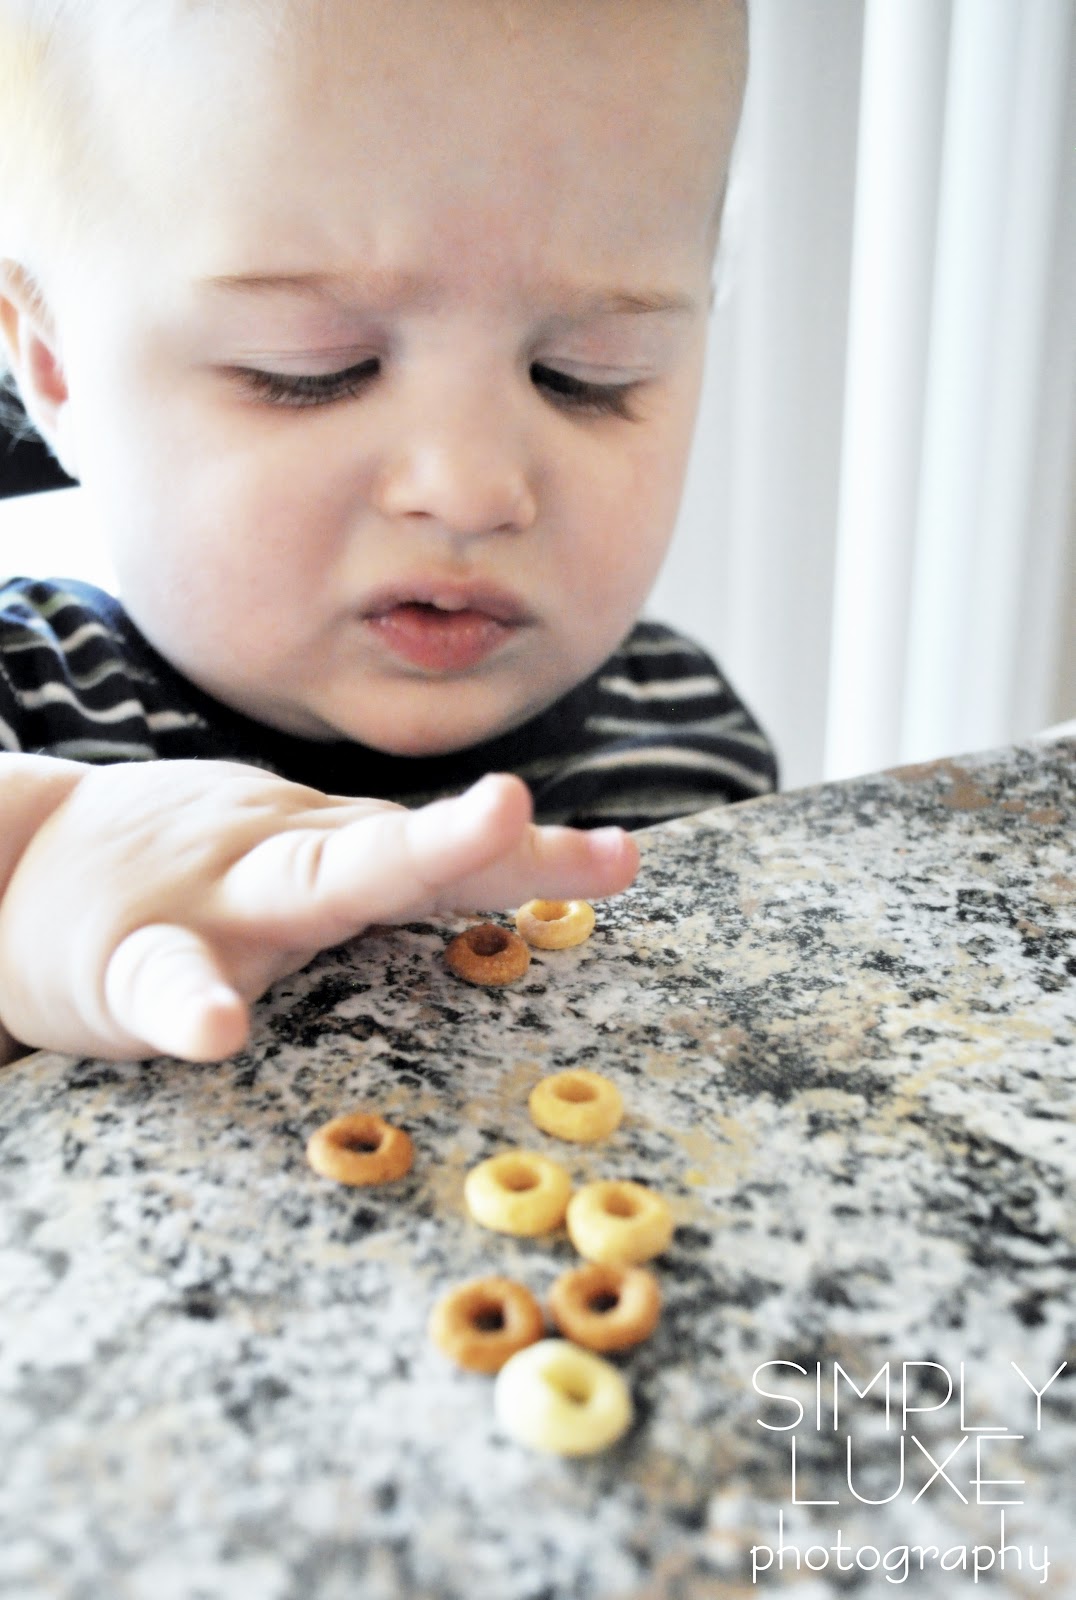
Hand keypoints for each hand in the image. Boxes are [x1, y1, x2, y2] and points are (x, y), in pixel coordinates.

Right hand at [0, 761, 637, 1062]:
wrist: (20, 857)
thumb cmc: (184, 871)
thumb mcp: (287, 852)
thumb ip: (380, 867)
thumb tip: (515, 870)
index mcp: (323, 851)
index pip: (437, 852)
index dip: (531, 856)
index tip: (624, 862)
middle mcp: (282, 862)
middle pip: (390, 850)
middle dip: (478, 841)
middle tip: (571, 837)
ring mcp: (209, 901)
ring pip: (302, 882)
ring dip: (389, 862)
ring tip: (473, 837)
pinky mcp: (128, 955)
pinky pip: (162, 977)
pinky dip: (189, 1000)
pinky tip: (215, 1031)